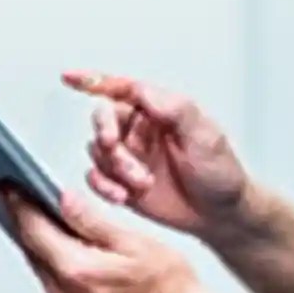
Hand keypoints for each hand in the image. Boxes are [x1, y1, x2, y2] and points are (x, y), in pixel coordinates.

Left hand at [3, 187, 207, 292]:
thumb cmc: (168, 287)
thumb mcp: (134, 242)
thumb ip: (92, 220)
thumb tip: (63, 199)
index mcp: (78, 271)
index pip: (34, 230)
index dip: (18, 204)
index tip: (8, 187)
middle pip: (32, 250)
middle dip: (25, 221)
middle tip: (19, 196)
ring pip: (41, 268)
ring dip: (40, 244)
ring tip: (44, 219)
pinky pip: (53, 286)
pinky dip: (54, 265)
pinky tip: (66, 252)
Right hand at [63, 70, 251, 240]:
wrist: (222, 214)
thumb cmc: (221, 171)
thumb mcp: (206, 136)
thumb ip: (176, 110)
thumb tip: (145, 91)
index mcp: (160, 109)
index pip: (124, 88)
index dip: (94, 80)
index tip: (71, 78)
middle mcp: (141, 129)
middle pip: (104, 120)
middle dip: (106, 133)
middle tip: (114, 146)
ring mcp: (130, 156)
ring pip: (98, 151)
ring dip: (114, 168)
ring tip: (141, 182)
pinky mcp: (123, 182)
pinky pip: (97, 178)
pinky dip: (104, 186)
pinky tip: (124, 194)